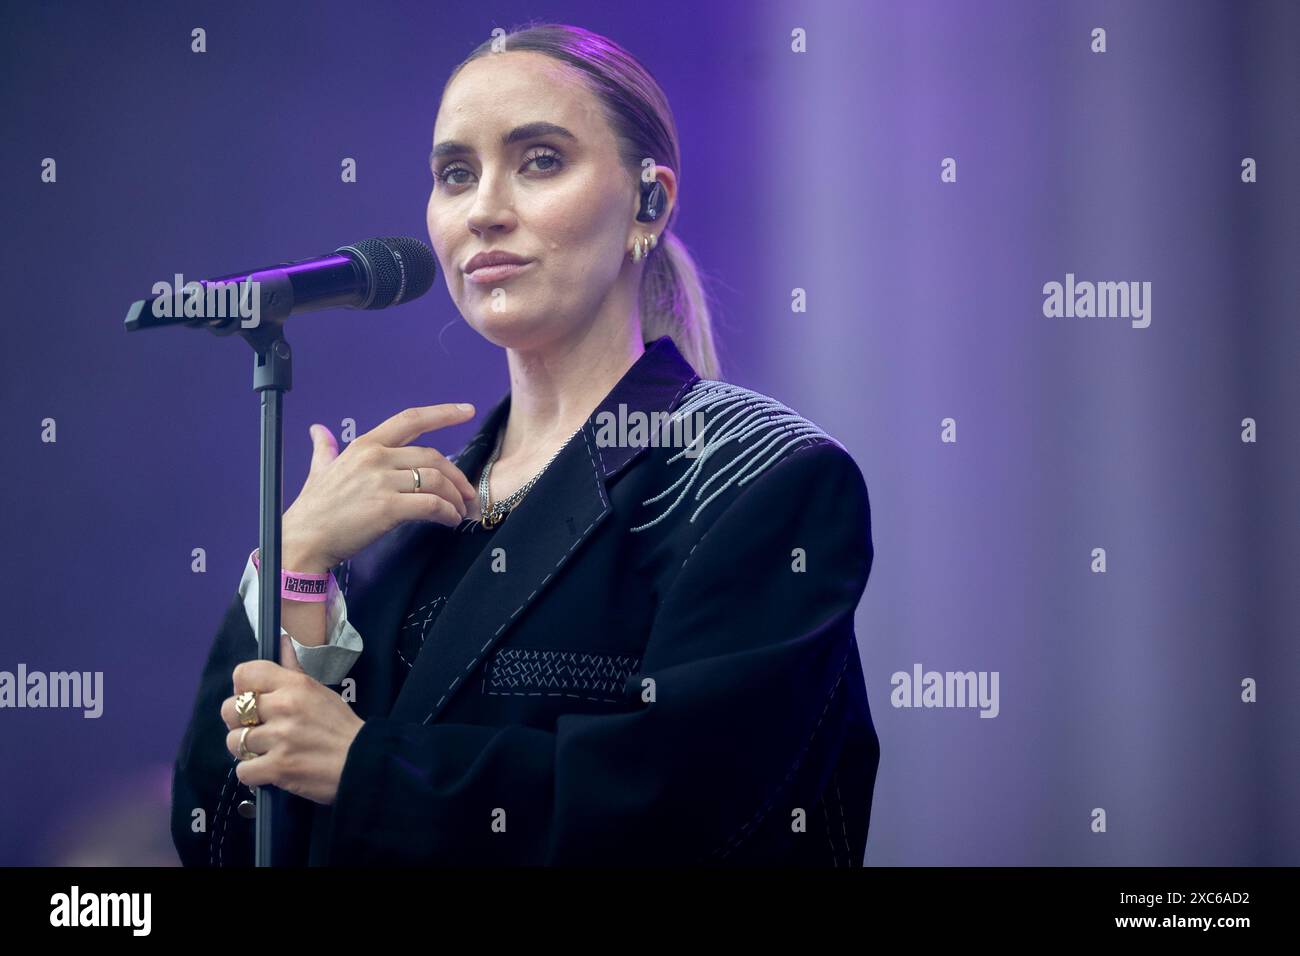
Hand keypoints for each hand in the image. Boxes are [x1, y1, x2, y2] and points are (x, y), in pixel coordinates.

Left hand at [222, 633, 363, 804]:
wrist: (363, 761)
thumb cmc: (340, 726)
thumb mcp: (319, 691)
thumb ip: (293, 668)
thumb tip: (282, 642)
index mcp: (294, 684)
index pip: (244, 673)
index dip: (242, 689)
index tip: (254, 701)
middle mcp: (284, 707)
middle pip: (229, 709)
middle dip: (238, 722)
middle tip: (258, 729)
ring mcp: (280, 738)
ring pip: (233, 742)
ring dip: (246, 750)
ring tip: (266, 751)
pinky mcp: (278, 768)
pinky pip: (243, 770)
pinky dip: (254, 773)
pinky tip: (269, 770)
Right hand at [283, 403, 481, 570]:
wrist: (303, 540)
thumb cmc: (313, 508)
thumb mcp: (319, 470)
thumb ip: (324, 449)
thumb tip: (317, 430)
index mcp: (365, 446)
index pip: (410, 420)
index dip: (442, 413)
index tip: (466, 410)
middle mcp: (376, 458)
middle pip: (432, 456)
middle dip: (455, 474)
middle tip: (466, 491)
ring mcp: (383, 482)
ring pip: (436, 481)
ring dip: (454, 497)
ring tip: (458, 509)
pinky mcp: (389, 508)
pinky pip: (431, 505)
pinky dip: (447, 512)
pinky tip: (449, 520)